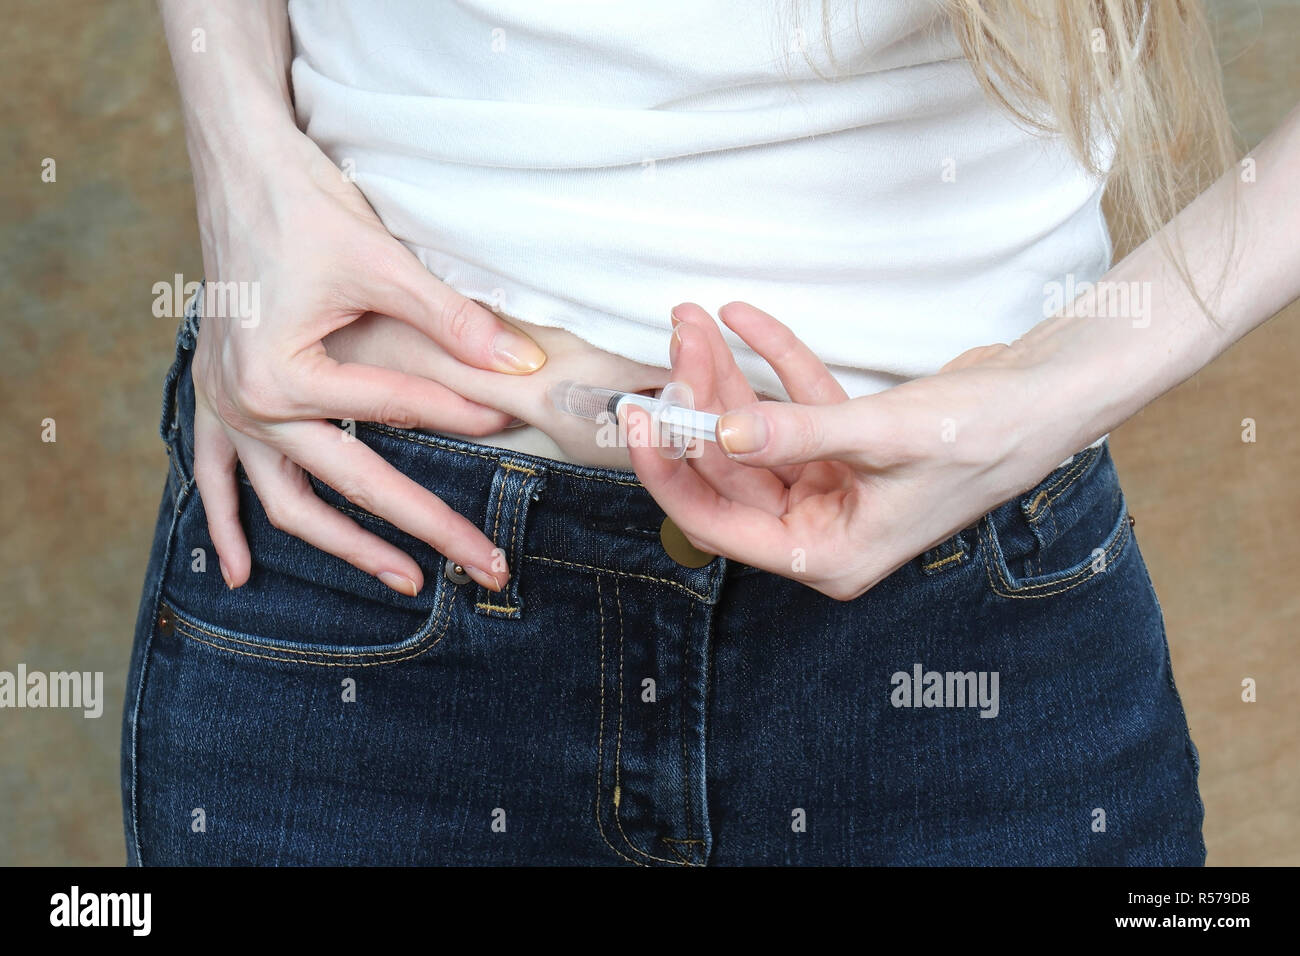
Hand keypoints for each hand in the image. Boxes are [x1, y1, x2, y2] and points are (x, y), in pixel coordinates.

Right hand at [190, 129, 547, 595]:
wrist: (238, 165)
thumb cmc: (305, 206)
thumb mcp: (384, 263)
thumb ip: (453, 323)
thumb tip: (522, 366)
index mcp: (283, 375)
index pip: (396, 411)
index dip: (462, 414)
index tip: (513, 426)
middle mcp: (246, 405)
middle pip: (352, 484)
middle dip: (428, 528)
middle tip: (491, 567)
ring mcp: (224, 409)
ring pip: (289, 502)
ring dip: (346, 547)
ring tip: (407, 580)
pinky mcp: (215, 399)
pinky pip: (216, 479)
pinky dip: (228, 526)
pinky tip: (240, 574)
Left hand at [624, 302, 1084, 600]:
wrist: (1048, 397)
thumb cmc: (984, 433)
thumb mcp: (885, 434)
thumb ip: (798, 433)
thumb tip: (723, 430)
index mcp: (827, 555)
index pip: (719, 521)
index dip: (668, 470)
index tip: (638, 416)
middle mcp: (824, 529)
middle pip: (732, 468)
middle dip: (698, 402)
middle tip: (677, 339)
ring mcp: (834, 486)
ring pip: (755, 432)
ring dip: (726, 377)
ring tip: (695, 318)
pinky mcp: (848, 446)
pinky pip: (795, 405)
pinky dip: (773, 362)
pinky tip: (744, 318)